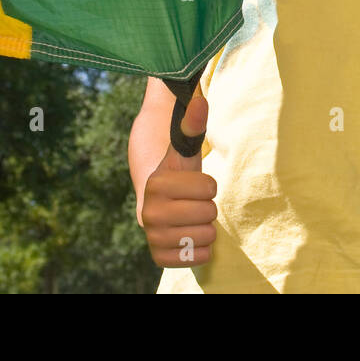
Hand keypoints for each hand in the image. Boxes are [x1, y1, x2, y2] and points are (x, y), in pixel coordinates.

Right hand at [140, 85, 217, 266]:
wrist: (163, 206)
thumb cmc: (180, 176)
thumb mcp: (185, 151)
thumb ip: (193, 126)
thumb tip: (200, 101)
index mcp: (156, 183)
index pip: (210, 187)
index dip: (208, 185)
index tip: (193, 184)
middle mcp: (149, 213)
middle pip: (209, 213)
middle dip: (207, 208)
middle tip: (192, 203)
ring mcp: (153, 237)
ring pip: (206, 236)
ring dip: (205, 228)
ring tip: (190, 219)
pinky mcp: (160, 258)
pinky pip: (199, 258)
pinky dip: (201, 251)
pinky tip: (190, 239)